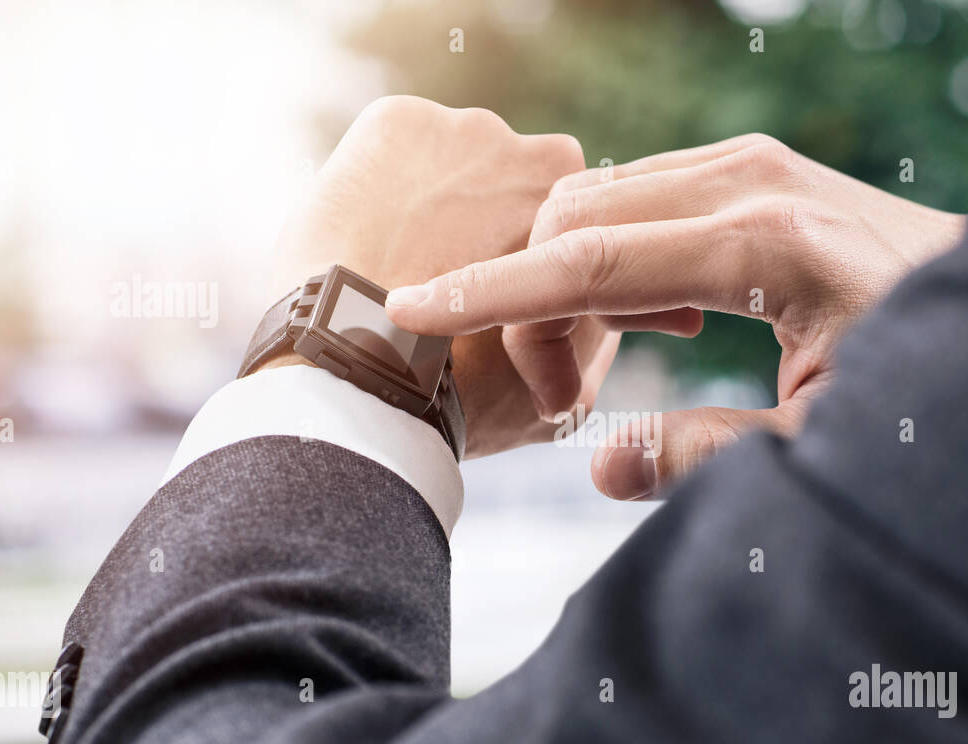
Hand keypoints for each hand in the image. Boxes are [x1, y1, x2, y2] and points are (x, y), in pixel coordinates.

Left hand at [266, 95, 616, 457]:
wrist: (373, 376)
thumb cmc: (469, 401)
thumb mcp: (562, 392)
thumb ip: (592, 345)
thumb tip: (606, 323)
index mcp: (596, 225)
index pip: (568, 230)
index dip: (527, 266)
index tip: (496, 303)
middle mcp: (546, 161)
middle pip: (509, 186)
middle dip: (484, 223)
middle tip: (445, 284)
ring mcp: (473, 132)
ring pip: (451, 161)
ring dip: (433, 200)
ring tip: (394, 265)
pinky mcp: (402, 120)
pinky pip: (392, 145)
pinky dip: (377, 181)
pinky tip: (360, 236)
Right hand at [385, 133, 964, 496]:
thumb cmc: (926, 397)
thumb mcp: (821, 447)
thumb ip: (705, 457)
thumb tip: (602, 463)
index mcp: (763, 244)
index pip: (587, 258)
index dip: (489, 293)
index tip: (404, 307)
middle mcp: (751, 180)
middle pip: (577, 215)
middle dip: (526, 298)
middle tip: (556, 396)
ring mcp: (755, 165)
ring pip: (600, 198)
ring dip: (563, 276)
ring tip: (586, 368)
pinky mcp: (756, 173)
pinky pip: (641, 197)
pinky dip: (606, 254)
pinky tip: (638, 322)